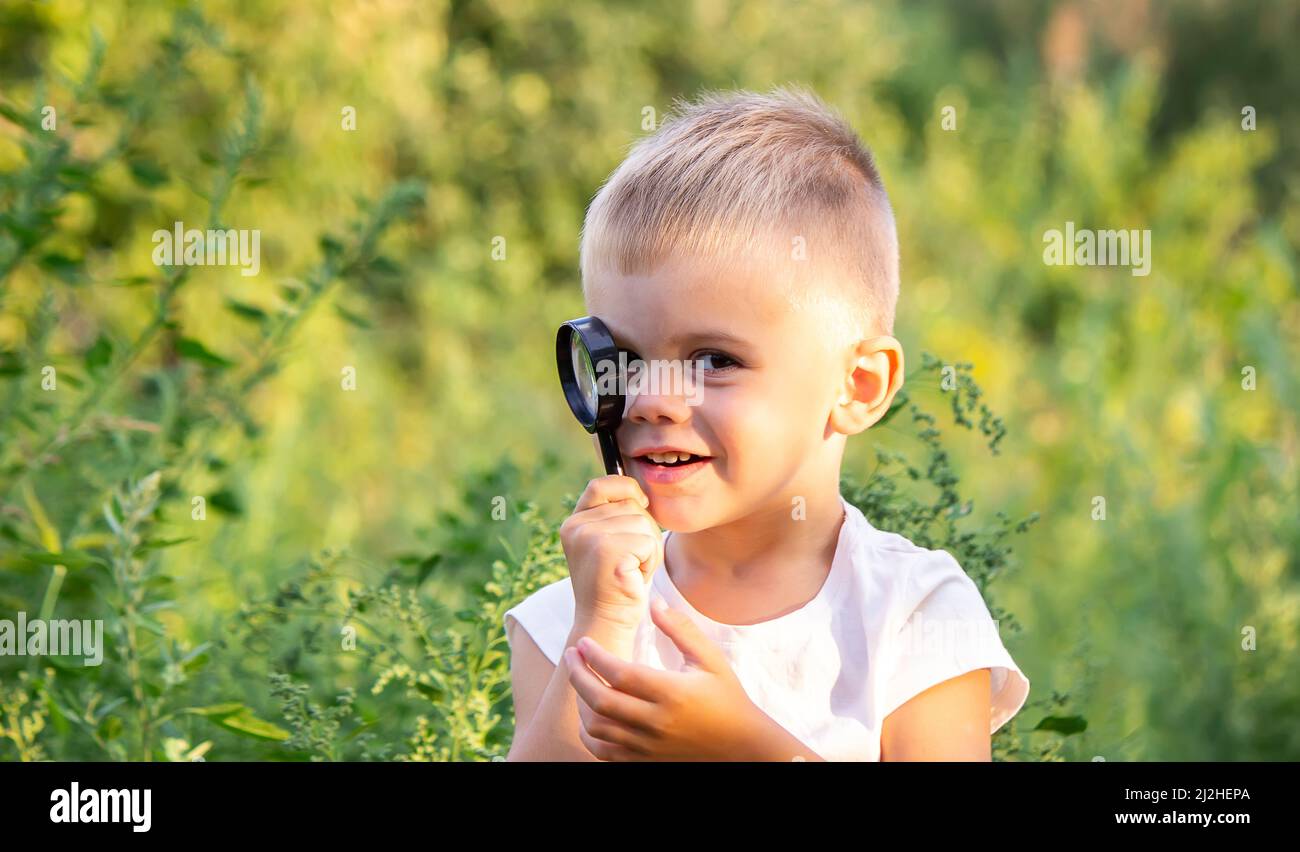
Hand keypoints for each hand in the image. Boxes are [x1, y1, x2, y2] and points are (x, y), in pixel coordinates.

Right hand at [560, 474, 663, 632]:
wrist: (606, 622)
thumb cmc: (616, 583)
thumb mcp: (608, 543)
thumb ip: (615, 517)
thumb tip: (641, 494)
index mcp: (574, 523)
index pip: (600, 485)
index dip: (626, 488)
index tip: (641, 504)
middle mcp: (577, 527)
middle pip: (631, 506)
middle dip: (644, 530)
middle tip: (631, 560)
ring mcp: (590, 538)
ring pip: (643, 523)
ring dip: (649, 548)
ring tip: (632, 569)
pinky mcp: (608, 552)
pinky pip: (649, 541)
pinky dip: (650, 560)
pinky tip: (634, 577)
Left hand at [563, 597, 776, 760]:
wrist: (741, 746)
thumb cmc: (726, 697)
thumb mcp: (710, 659)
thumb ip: (681, 629)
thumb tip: (653, 603)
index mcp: (672, 693)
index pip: (619, 673)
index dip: (595, 656)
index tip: (584, 643)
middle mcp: (656, 722)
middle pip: (599, 700)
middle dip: (577, 675)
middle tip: (571, 656)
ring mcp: (647, 746)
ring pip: (595, 727)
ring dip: (580, 702)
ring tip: (580, 681)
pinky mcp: (644, 762)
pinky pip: (602, 752)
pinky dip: (588, 733)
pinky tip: (588, 713)